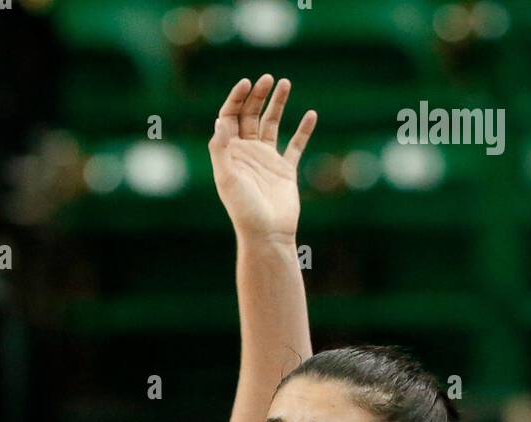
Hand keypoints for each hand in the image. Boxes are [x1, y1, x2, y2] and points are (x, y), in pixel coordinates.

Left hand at [209, 75, 315, 240]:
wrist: (268, 234)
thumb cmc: (244, 210)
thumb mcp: (227, 179)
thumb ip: (221, 149)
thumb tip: (220, 120)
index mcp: (230, 153)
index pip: (230, 117)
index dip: (236, 98)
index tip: (247, 84)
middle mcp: (247, 153)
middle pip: (250, 115)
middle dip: (258, 95)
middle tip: (268, 78)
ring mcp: (267, 160)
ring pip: (272, 124)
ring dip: (277, 103)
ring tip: (285, 83)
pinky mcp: (285, 170)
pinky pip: (295, 145)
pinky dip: (303, 130)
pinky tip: (311, 114)